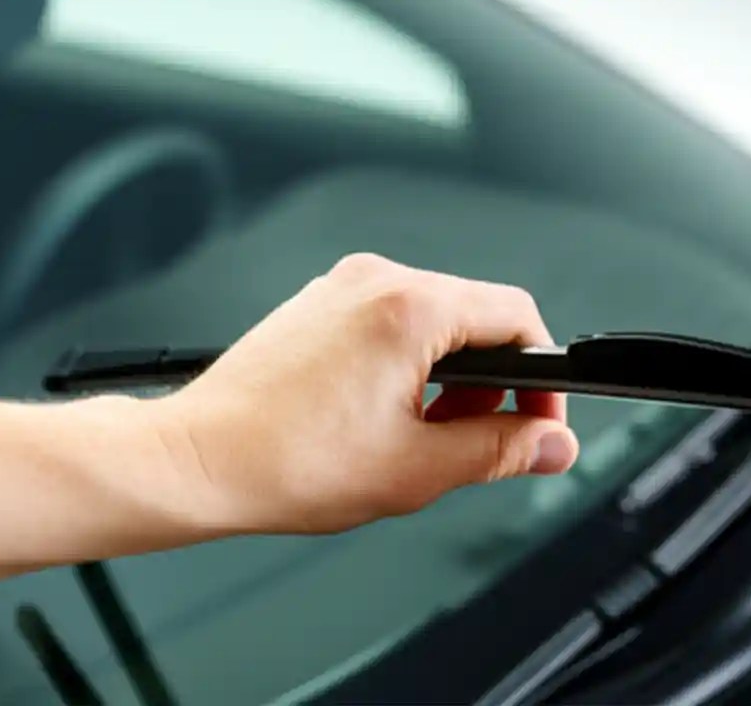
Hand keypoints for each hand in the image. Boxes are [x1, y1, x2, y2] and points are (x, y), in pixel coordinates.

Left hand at [152, 254, 579, 533]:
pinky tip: (386, 414)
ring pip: (435, 321)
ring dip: (450, 376)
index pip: (518, 317)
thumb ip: (501, 451)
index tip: (539, 421)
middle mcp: (376, 282)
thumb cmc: (284, 461)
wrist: (198, 462)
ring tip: (423, 433)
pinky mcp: (319, 306)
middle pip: (478, 316)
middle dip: (493, 381)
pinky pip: (391, 322)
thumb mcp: (418, 469)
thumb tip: (552, 446)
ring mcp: (342, 289)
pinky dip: (408, 364)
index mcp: (410, 309)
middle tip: (476, 439)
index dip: (544, 377)